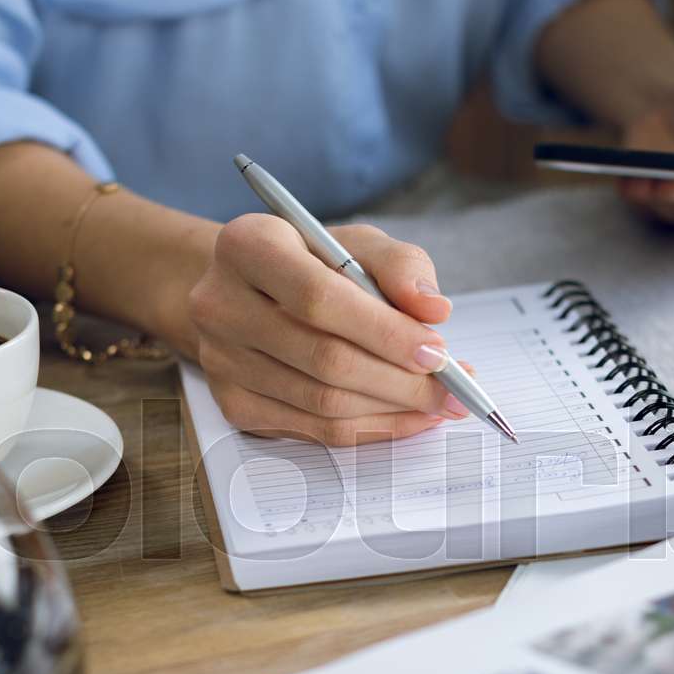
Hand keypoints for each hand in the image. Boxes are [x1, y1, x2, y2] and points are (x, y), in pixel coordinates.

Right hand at [185, 216, 465, 444]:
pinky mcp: (233, 405)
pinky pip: (314, 430)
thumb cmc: (310, 262)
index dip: (384, 332)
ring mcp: (221, 361)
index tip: (438, 351)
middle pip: (324, 359)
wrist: (246, 290)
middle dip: (401, 381)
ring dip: (393, 409)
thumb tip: (434, 310)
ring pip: (322, 403)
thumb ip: (401, 266)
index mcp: (248, 246)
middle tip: (453, 390)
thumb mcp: (355, 243)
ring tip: (439, 402)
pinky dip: (371, 428)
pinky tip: (406, 416)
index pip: (320, 299)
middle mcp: (221, 305)